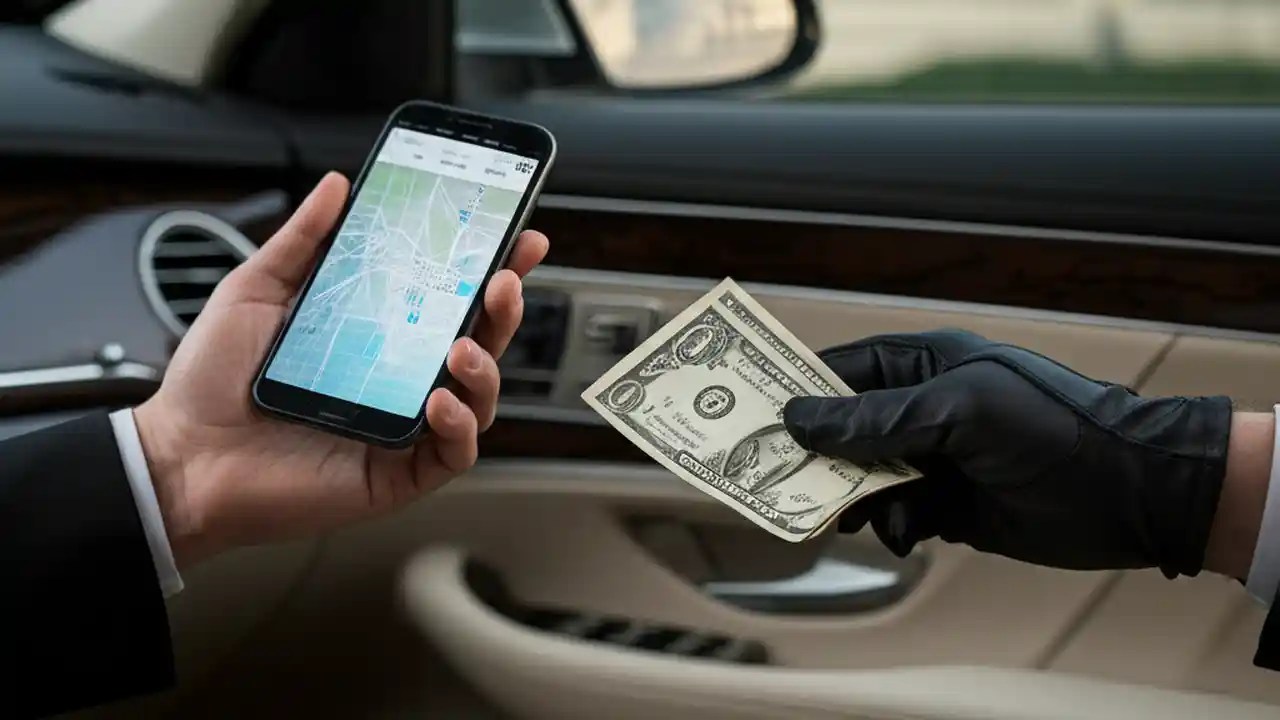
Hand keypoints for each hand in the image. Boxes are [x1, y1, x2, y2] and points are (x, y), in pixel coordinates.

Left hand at [133, 172, 549, 567]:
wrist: (180, 456)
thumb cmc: (213, 382)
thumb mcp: (256, 291)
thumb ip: (302, 240)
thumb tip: (337, 185)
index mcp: (378, 336)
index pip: (449, 299)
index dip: (490, 269)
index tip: (516, 237)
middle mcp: (400, 381)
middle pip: (480, 344)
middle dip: (504, 311)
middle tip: (503, 281)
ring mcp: (403, 427)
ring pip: (479, 400)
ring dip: (486, 369)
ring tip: (463, 348)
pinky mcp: (397, 474)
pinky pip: (453, 454)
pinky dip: (459, 427)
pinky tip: (439, 401)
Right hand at [782, 330, 1236, 578]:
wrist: (1131, 494)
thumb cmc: (1049, 428)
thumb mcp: (957, 411)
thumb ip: (876, 418)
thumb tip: (798, 419)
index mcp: (925, 364)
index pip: (842, 370)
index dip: (797, 391)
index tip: (751, 415)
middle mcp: (924, 409)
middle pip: (844, 429)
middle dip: (817, 456)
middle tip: (782, 481)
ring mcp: (935, 459)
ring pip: (864, 478)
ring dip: (853, 500)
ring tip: (852, 518)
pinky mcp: (949, 506)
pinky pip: (896, 515)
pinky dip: (891, 528)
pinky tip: (903, 535)